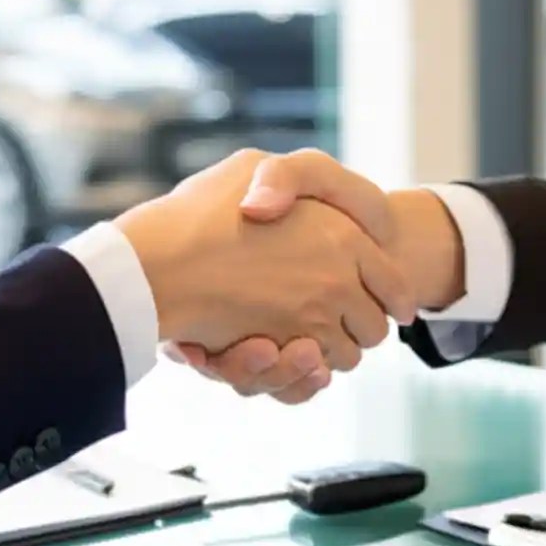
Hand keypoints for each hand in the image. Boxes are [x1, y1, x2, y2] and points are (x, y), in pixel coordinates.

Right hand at [169, 150, 463, 402]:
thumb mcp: (251, 166)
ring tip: (305, 341)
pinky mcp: (282, 355)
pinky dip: (302, 376)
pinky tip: (285, 357)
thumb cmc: (199, 212)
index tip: (392, 309)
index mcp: (343, 235)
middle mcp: (336, 281)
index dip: (394, 299)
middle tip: (340, 324)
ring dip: (329, 356)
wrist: (152, 263)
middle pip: (374, 330)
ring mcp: (311, 321)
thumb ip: (291, 178)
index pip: (394, 285)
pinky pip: (310, 378)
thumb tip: (313, 213)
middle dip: (360, 331)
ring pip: (344, 359)